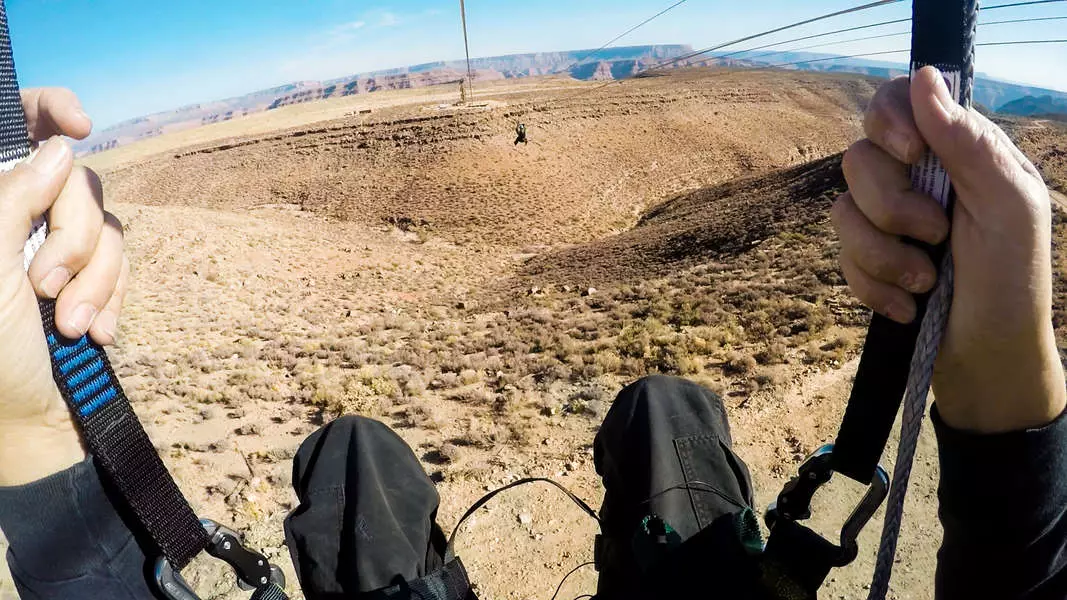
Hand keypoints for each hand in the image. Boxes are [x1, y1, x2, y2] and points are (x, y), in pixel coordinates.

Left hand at [0, 88, 128, 484]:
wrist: (33, 429)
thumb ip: (11, 201)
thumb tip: (58, 148)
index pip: (11, 134)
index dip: (43, 110)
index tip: (81, 122)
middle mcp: (13, 222)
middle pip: (70, 180)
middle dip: (71, 237)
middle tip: (45, 288)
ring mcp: (50, 249)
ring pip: (103, 222)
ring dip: (96, 279)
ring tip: (73, 327)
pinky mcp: (87, 277)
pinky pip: (121, 259)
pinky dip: (113, 296)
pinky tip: (96, 333)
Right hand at [832, 66, 1065, 432]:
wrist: (987, 359)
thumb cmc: (1012, 281)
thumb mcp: (1007, 205)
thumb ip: (967, 140)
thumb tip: (923, 75)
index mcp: (957, 154)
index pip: (898, 104)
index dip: (889, 121)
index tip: (912, 156)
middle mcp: (917, 180)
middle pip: (859, 158)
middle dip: (892, 207)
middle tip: (935, 236)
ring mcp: (887, 221)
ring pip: (842, 211)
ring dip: (884, 255)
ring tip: (926, 283)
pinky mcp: (866, 260)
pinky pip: (840, 258)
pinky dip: (874, 286)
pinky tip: (907, 306)